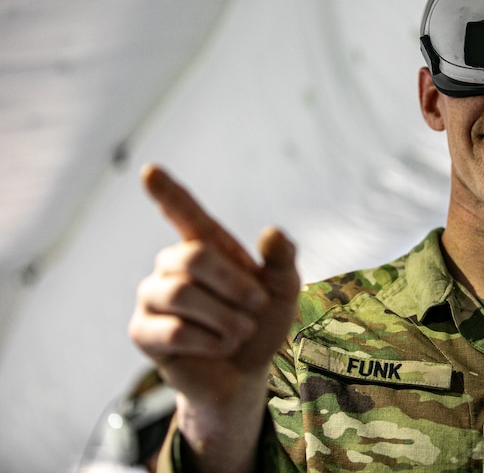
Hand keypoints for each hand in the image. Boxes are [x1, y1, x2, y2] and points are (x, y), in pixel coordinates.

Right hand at [129, 164, 299, 415]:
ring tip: (239, 331)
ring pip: (183, 294)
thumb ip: (282, 259)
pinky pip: (174, 331)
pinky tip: (218, 348)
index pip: (181, 211)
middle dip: (235, 285)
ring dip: (226, 318)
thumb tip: (272, 232)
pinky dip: (210, 342)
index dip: (166, 192)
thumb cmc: (261, 321)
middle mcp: (172, 264)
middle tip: (256, 306)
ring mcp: (152, 296)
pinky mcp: (142, 331)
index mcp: (205, 245)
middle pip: (194, 257)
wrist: (247, 371)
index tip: (150, 170)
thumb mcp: (283, 289)